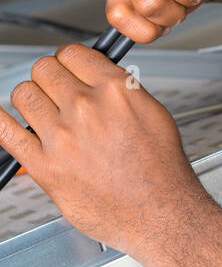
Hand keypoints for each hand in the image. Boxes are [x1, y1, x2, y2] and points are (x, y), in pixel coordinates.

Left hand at [0, 43, 210, 254]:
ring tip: (42, 112)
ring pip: (23, 94)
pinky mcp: (44, 167)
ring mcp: (62, 137)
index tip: (68, 68)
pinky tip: (6, 120)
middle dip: (49, 78)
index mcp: (115, 91)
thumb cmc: (160, 171)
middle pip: (43, 69)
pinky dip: (1, 121)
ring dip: (31, 100)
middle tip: (56, 91)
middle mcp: (86, 108)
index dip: (68, 60)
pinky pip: (4, 131)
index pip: (72, 53)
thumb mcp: (153, 113)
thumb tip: (97, 76)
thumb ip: (121, 89)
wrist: (159, 213)